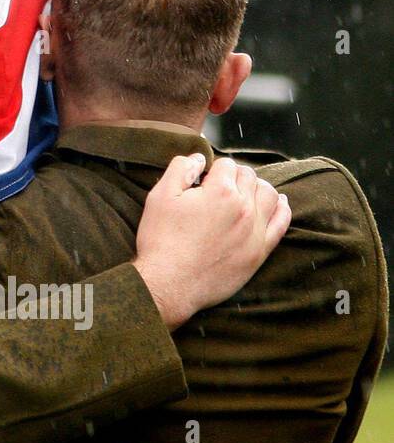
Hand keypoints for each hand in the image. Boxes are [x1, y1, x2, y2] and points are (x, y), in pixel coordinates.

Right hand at [133, 154, 289, 329]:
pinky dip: (282, 208)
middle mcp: (244, 208)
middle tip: (218, 187)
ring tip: (244, 193)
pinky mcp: (259, 251)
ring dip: (258, 188)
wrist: (170, 283)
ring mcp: (255, 230)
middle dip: (234, 176)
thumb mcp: (160, 197)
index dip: (213, 169)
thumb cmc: (161, 240)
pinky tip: (278, 203)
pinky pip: (281, 223)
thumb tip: (198, 158)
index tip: (202, 180)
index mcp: (220, 191)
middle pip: (250, 177)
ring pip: (270, 195)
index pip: (226, 165)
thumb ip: (180, 169)